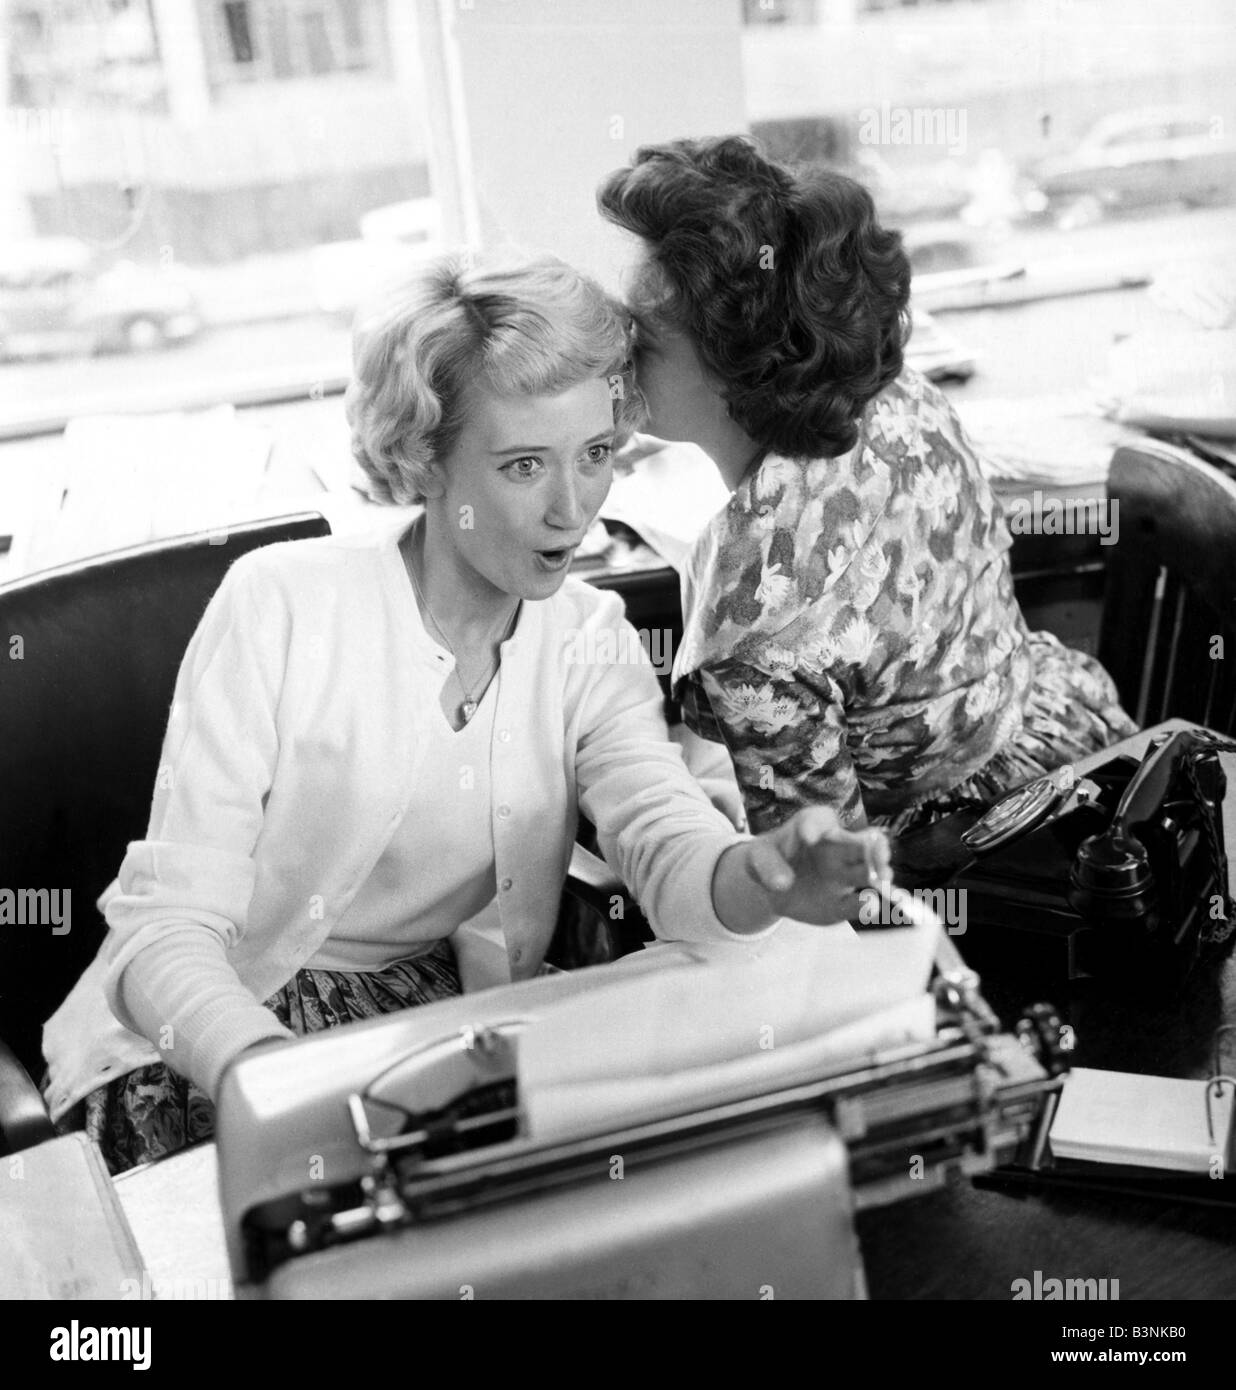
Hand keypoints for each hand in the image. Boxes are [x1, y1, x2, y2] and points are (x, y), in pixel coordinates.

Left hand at [740, 807, 890, 925]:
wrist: (774, 888)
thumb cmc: (768, 860)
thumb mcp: (758, 859)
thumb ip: (768, 867)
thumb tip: (783, 883)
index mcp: (813, 827)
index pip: (818, 819)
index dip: (816, 825)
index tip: (809, 837)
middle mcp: (836, 848)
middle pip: (859, 842)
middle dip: (872, 845)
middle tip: (878, 851)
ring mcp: (843, 875)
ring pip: (867, 871)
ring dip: (879, 873)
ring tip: (883, 879)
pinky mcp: (843, 903)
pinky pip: (860, 903)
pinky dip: (868, 905)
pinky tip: (872, 907)